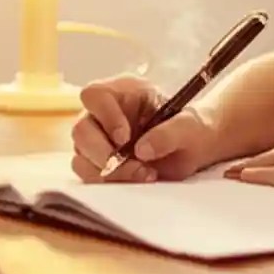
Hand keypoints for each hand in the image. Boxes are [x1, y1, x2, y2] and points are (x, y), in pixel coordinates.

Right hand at [71, 74, 218, 183]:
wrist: (192, 149)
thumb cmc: (189, 129)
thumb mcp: (189, 126)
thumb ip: (169, 133)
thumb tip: (142, 150)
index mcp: (123, 91)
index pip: (95, 94)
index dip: (105, 116)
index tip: (125, 138)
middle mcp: (102, 113)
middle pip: (81, 130)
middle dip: (106, 155)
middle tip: (137, 168)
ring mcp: (96, 138)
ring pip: (81, 157)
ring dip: (109, 173)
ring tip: (144, 175)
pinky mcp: (96, 162)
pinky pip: (88, 175)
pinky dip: (109, 183)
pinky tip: (136, 179)